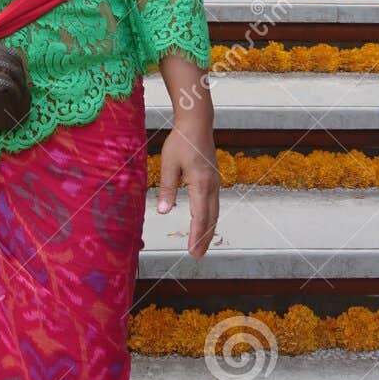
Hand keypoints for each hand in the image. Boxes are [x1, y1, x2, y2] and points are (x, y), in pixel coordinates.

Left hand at [156, 118, 219, 259]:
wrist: (197, 123)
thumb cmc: (182, 141)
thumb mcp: (168, 163)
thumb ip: (167, 188)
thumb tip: (163, 211)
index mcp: (201, 183)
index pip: (200, 216)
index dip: (197, 236)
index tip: (192, 251)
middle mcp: (212, 185)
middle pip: (211, 218)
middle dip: (204, 238)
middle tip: (197, 256)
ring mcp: (215, 182)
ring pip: (214, 211)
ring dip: (208, 230)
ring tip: (202, 245)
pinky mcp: (214, 179)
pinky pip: (214, 203)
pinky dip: (210, 217)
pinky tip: (205, 222)